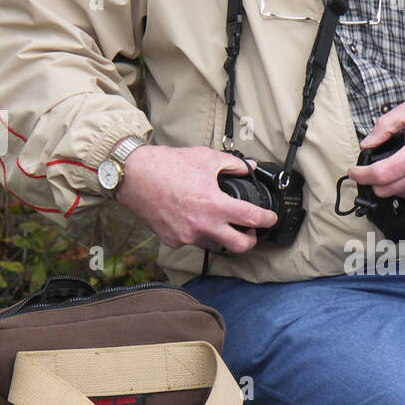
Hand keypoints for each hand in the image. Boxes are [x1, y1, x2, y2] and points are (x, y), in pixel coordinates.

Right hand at [115, 145, 277, 253]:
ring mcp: (187, 236)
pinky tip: (194, 218)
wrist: (134, 175)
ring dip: (222, 235)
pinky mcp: (173, 240)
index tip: (270, 218)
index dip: (267, 220)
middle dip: (251, 240)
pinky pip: (193, 241)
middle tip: (251, 231)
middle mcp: (203, 225)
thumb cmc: (167, 165)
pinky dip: (198, 232)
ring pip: (215, 244)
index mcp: (215, 205)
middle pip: (239, 246)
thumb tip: (249, 167)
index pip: (252, 219)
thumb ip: (233, 165)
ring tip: (219, 220)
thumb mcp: (206, 158)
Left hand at [347, 100, 404, 204]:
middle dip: (373, 179)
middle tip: (374, 167)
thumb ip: (385, 125)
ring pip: (396, 196)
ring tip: (400, 166)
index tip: (353, 171)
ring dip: (391, 183)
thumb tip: (367, 143)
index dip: (360, 175)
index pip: (378, 175)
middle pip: (382, 190)